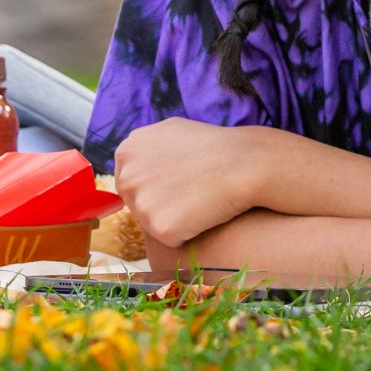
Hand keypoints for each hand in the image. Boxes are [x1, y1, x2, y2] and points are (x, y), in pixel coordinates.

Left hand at [114, 118, 258, 247]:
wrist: (244, 163)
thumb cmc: (213, 146)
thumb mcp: (169, 131)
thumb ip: (145, 148)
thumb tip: (132, 163)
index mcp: (126, 151)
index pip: (130, 183)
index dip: (157, 186)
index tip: (178, 181)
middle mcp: (127, 176)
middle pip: (136, 204)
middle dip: (160, 204)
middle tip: (190, 192)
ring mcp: (141, 203)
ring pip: (151, 224)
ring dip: (174, 219)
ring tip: (198, 199)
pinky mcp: (158, 227)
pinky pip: (170, 240)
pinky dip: (186, 234)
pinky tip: (203, 214)